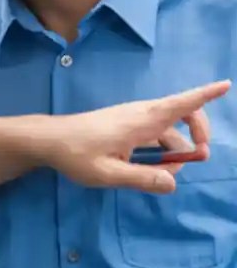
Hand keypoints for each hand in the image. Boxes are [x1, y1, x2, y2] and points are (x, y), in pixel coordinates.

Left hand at [46, 80, 229, 192]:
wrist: (48, 140)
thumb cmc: (75, 154)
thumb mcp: (108, 173)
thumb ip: (141, 178)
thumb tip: (173, 183)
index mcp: (142, 121)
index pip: (181, 104)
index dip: (205, 94)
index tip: (226, 85)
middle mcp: (141, 114)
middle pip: (182, 114)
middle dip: (198, 133)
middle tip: (199, 157)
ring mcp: (132, 118)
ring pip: (167, 128)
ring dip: (177, 147)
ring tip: (170, 173)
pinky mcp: (124, 125)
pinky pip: (153, 132)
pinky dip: (161, 147)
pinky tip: (152, 167)